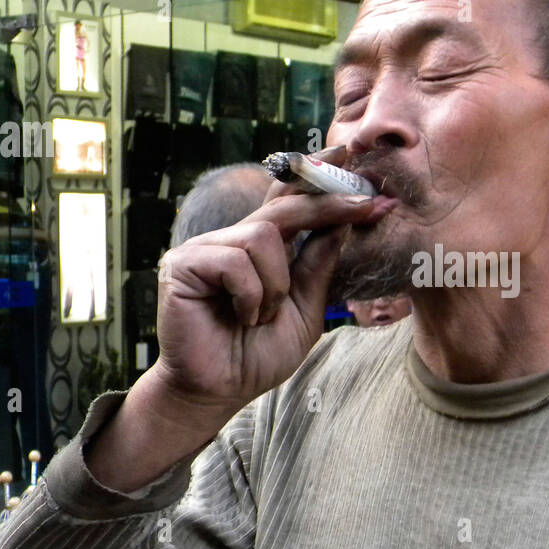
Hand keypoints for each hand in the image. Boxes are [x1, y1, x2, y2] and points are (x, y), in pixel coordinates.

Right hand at [150, 188, 396, 420]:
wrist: (219, 392)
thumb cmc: (256, 356)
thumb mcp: (304, 309)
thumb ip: (318, 266)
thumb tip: (344, 221)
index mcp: (259, 249)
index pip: (287, 200)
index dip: (316, 176)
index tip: (349, 156)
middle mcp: (231, 240)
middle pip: (283, 206)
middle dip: (326, 205)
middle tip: (364, 204)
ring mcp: (204, 249)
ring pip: (263, 236)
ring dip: (276, 284)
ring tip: (262, 317)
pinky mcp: (183, 265)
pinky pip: (236, 261)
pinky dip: (251, 294)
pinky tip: (243, 318)